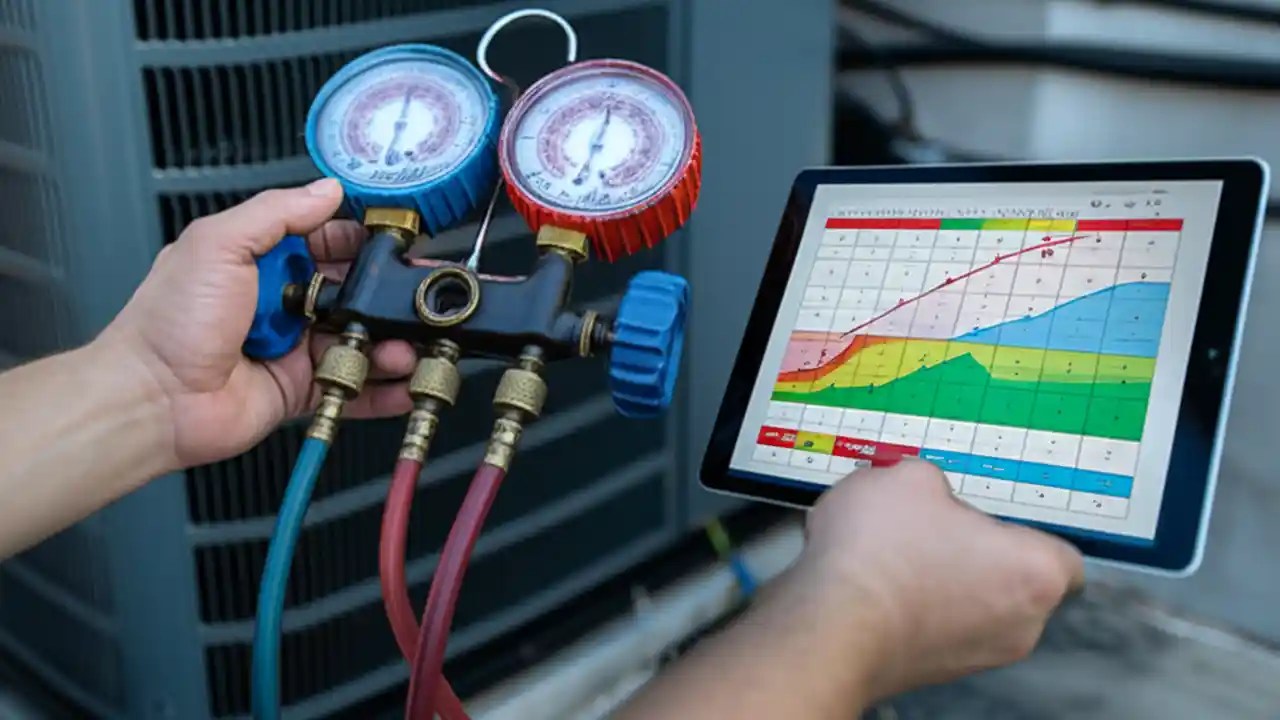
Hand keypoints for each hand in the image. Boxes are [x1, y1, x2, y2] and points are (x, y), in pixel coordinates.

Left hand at [101, 178, 416, 470]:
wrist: (153, 398)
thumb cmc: (169, 324)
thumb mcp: (218, 244)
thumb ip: (275, 212)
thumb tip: (325, 189)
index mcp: (262, 260)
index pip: (329, 239)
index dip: (365, 241)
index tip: (400, 243)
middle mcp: (282, 302)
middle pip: (354, 293)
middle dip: (388, 296)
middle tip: (421, 296)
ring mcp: (294, 347)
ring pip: (360, 340)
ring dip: (392, 342)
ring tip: (412, 343)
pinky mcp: (301, 390)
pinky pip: (353, 387)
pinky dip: (384, 389)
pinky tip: (408, 382)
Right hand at [793, 458, 1084, 702]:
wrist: (828, 624)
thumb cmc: (881, 552)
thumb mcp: (907, 476)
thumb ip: (931, 482)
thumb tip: (922, 493)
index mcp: (1036, 573)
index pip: (1063, 555)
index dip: (1025, 527)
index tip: (992, 512)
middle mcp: (1020, 624)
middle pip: (1012, 577)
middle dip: (973, 548)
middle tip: (932, 520)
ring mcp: (977, 655)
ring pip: (970, 601)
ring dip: (938, 575)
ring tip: (890, 546)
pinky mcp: (933, 671)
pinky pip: (933, 623)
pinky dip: (910, 601)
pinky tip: (872, 577)